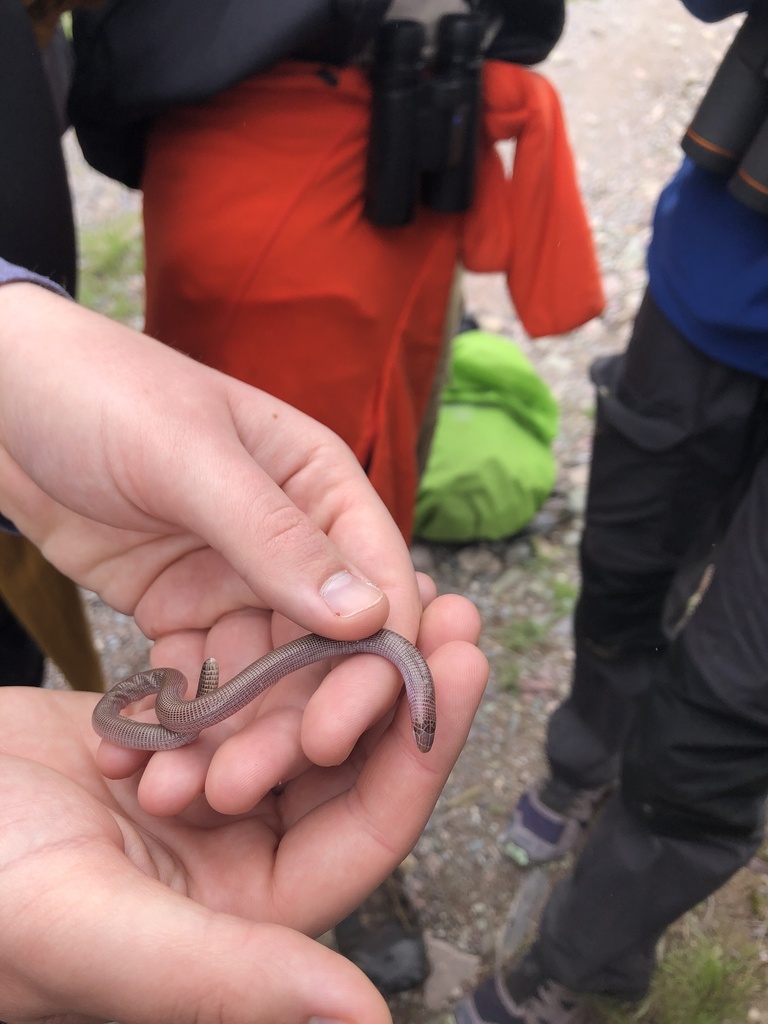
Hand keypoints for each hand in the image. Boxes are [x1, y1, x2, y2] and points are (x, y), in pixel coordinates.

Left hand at [0, 284, 425, 773]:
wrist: (1, 397)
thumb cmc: (100, 392)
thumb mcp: (187, 456)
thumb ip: (274, 537)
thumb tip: (371, 618)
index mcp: (322, 487)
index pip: (382, 583)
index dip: (376, 663)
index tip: (338, 733)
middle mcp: (294, 543)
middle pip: (324, 647)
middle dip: (293, 717)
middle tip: (242, 782)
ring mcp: (236, 581)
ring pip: (260, 677)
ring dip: (230, 733)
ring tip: (179, 790)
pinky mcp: (181, 611)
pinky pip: (196, 679)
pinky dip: (177, 720)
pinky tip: (145, 758)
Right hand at [0, 594, 486, 1023]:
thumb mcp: (85, 925)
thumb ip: (223, 976)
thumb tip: (369, 1021)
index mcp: (238, 921)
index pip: (361, 835)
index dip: (422, 751)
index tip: (464, 665)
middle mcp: (231, 864)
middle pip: (345, 773)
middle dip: (402, 692)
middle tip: (454, 612)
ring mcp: (200, 798)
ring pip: (301, 725)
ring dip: (349, 661)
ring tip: (404, 588)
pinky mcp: (169, 742)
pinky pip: (243, 691)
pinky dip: (278, 649)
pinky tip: (314, 596)